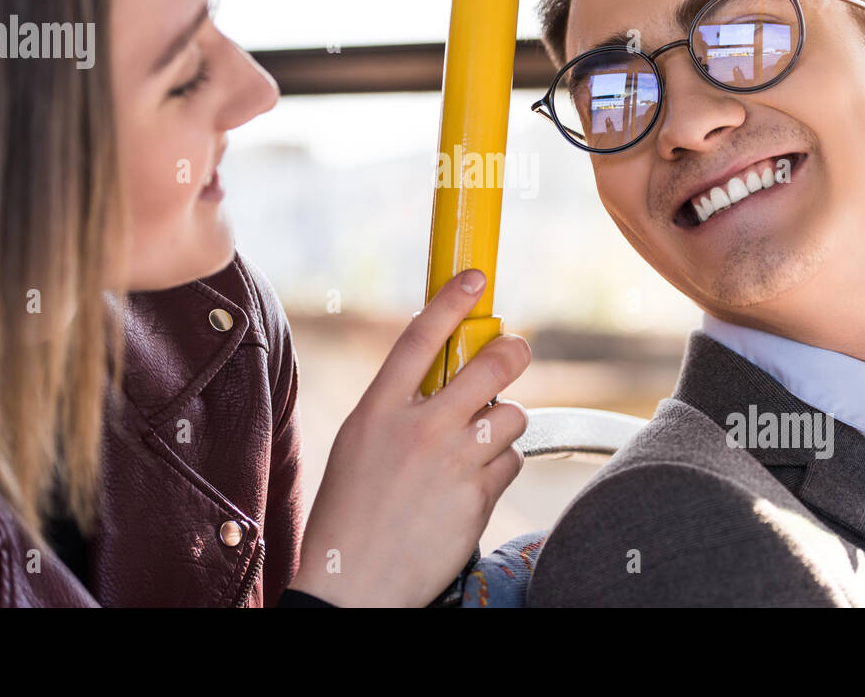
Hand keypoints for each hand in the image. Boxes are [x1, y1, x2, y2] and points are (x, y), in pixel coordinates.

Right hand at [287, 268, 528, 606]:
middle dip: (513, 350)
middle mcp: (419, 428)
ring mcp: (453, 462)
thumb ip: (398, 407)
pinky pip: (512, 463)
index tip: (476, 279)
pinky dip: (500, 469)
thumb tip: (444, 374)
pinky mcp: (479, 497)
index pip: (422, 336)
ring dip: (502, 424)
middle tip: (514, 349)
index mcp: (379, 409)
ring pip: (511, 414)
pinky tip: (472, 486)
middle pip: (491, 363)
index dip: (453, 300)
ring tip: (479, 444)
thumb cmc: (350, 513)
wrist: (352, 584)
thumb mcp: (359, 443)